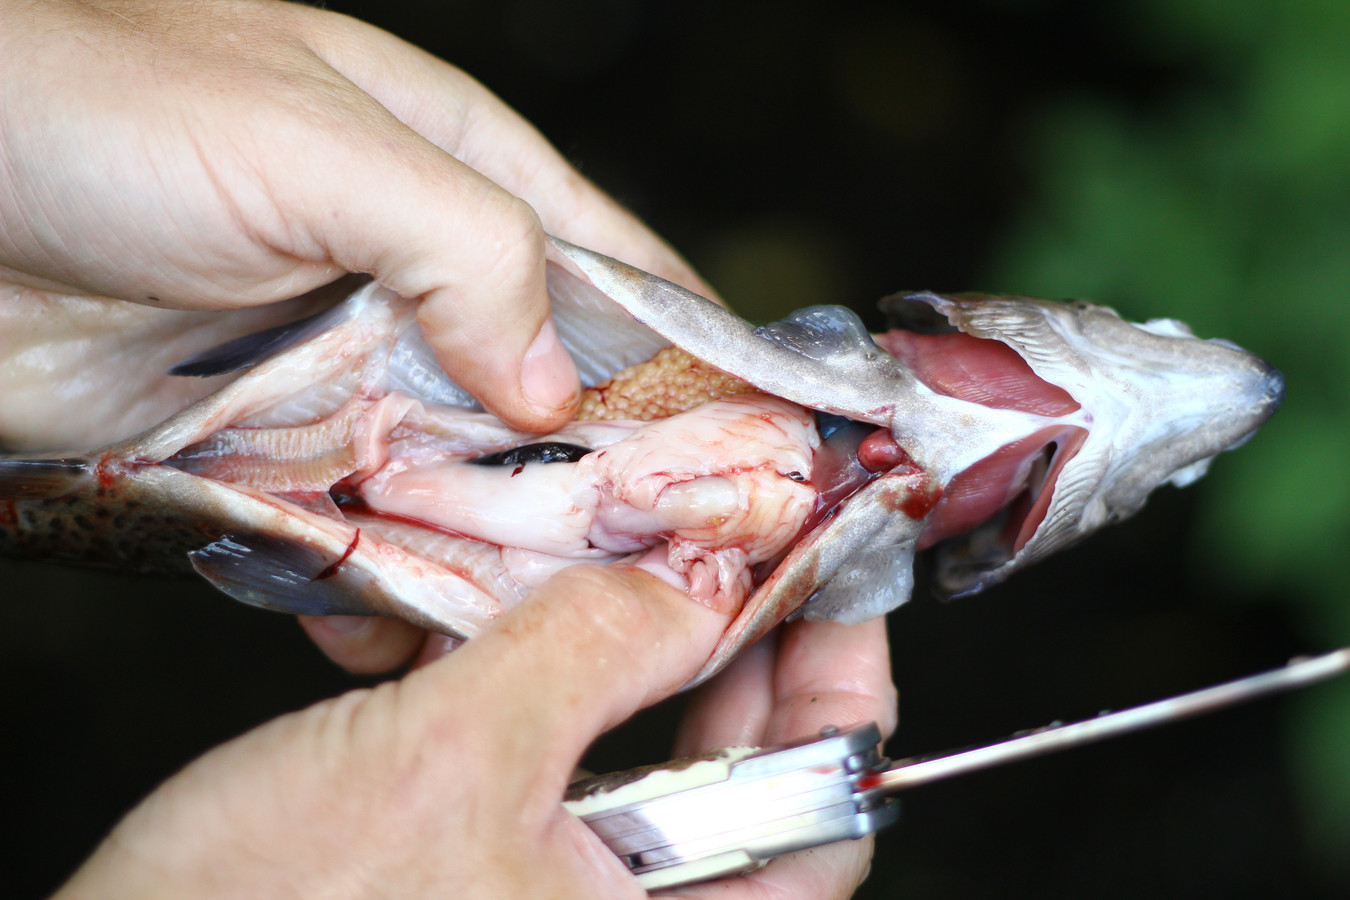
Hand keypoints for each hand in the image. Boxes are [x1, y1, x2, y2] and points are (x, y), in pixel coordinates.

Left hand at [0, 0, 714, 670]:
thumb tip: (554, 382)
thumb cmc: (97, 113)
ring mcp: (346, 375)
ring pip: (463, 480)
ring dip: (498, 552)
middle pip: (551, 399)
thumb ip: (460, 245)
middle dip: (603, 481)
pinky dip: (383, 583)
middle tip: (658, 569)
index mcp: (456, 174)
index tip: (755, 446)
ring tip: (539, 624)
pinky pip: (356, 531)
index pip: (616, 268)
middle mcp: (416, 283)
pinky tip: (399, 628)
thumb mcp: (309, 142)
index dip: (693, 354)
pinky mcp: (267, 453)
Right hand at [50, 567, 893, 899]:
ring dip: (653, 658)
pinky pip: (562, 772)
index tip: (842, 578)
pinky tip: (546, 613)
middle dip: (748, 650)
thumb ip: (592, 653)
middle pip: (746, 784)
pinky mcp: (481, 876)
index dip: (847, 684)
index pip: (830, 814)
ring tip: (655, 556)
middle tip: (748, 540)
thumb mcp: (453, 761)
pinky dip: (567, 686)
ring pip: (650, 771)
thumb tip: (698, 578)